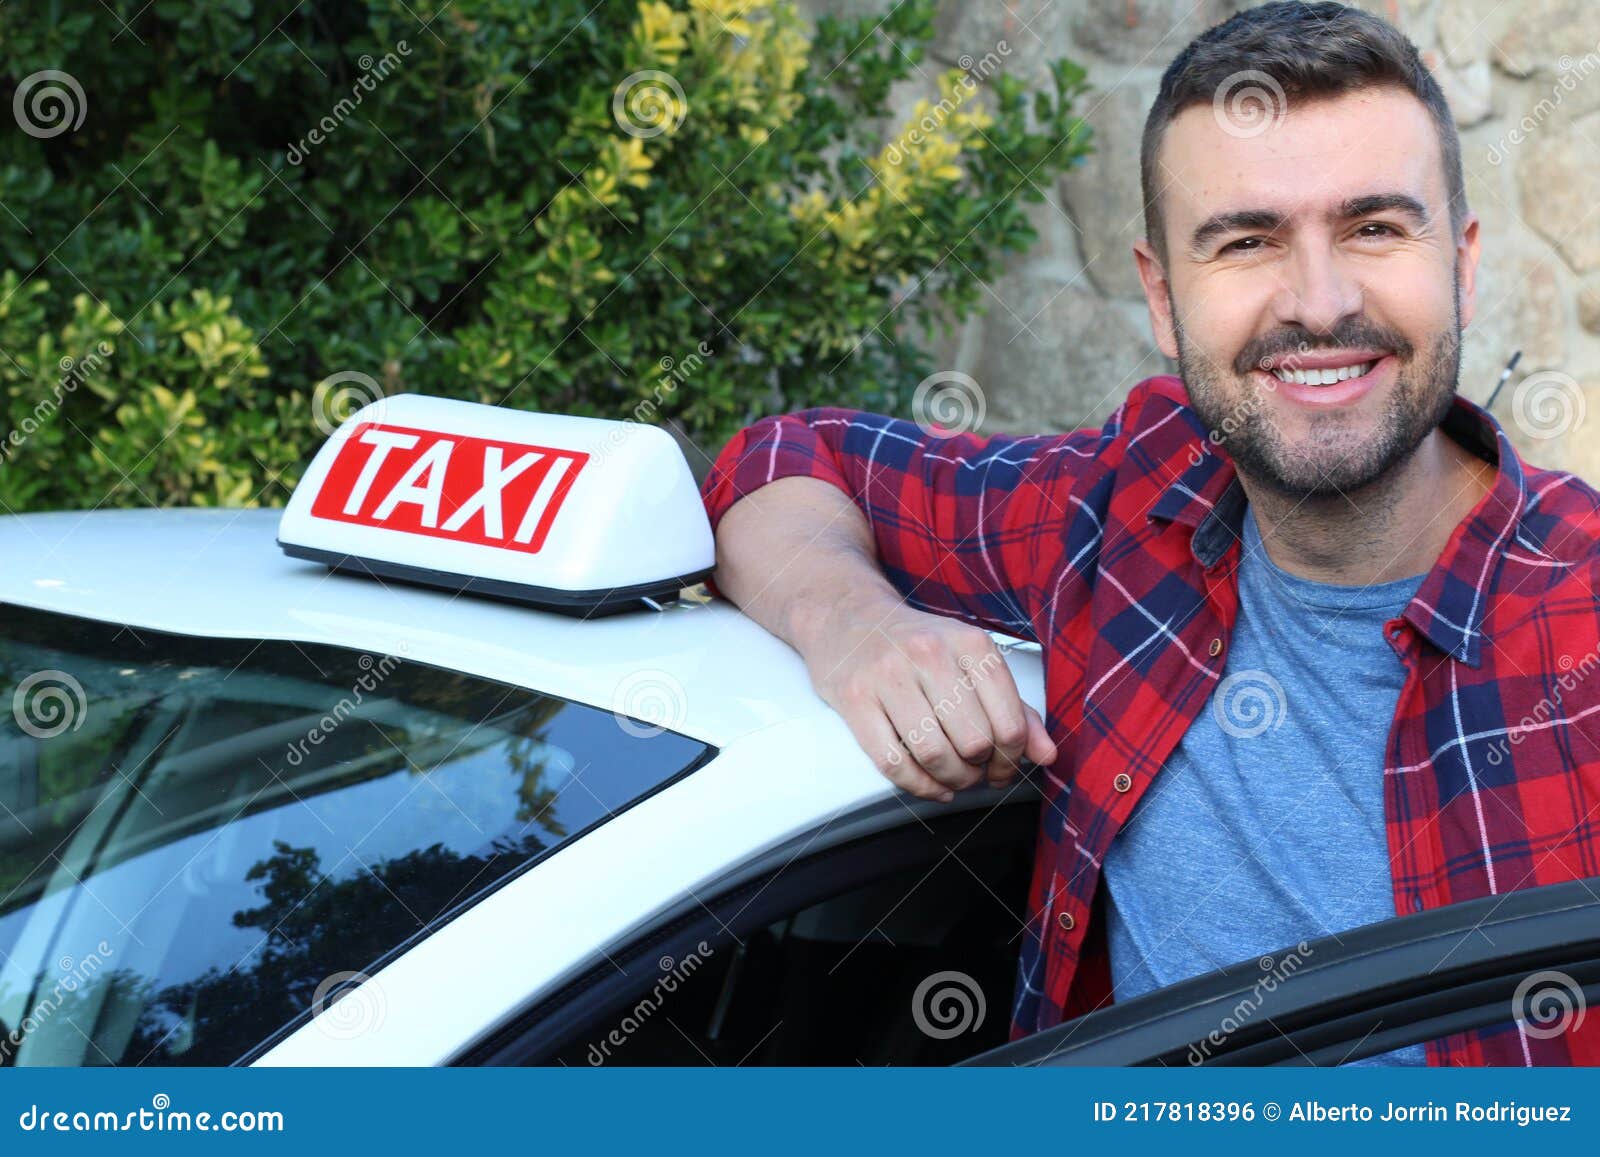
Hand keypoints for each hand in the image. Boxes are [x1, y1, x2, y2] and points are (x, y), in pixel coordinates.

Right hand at [797, 598, 1057, 801]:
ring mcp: (888, 675)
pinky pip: (893, 762)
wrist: (848, 617)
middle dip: (980, 771)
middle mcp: (929, 654)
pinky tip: (930, 784)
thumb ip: (1015, 707)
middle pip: (973, 743)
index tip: (1004, 766)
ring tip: (955, 778)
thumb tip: (1047, 755)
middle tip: (976, 771)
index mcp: (969, 643)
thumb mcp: (972, 661)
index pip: (1009, 723)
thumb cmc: (918, 645)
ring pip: (934, 755)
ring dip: (951, 780)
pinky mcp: (854, 698)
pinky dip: (919, 786)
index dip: (1012, 759)